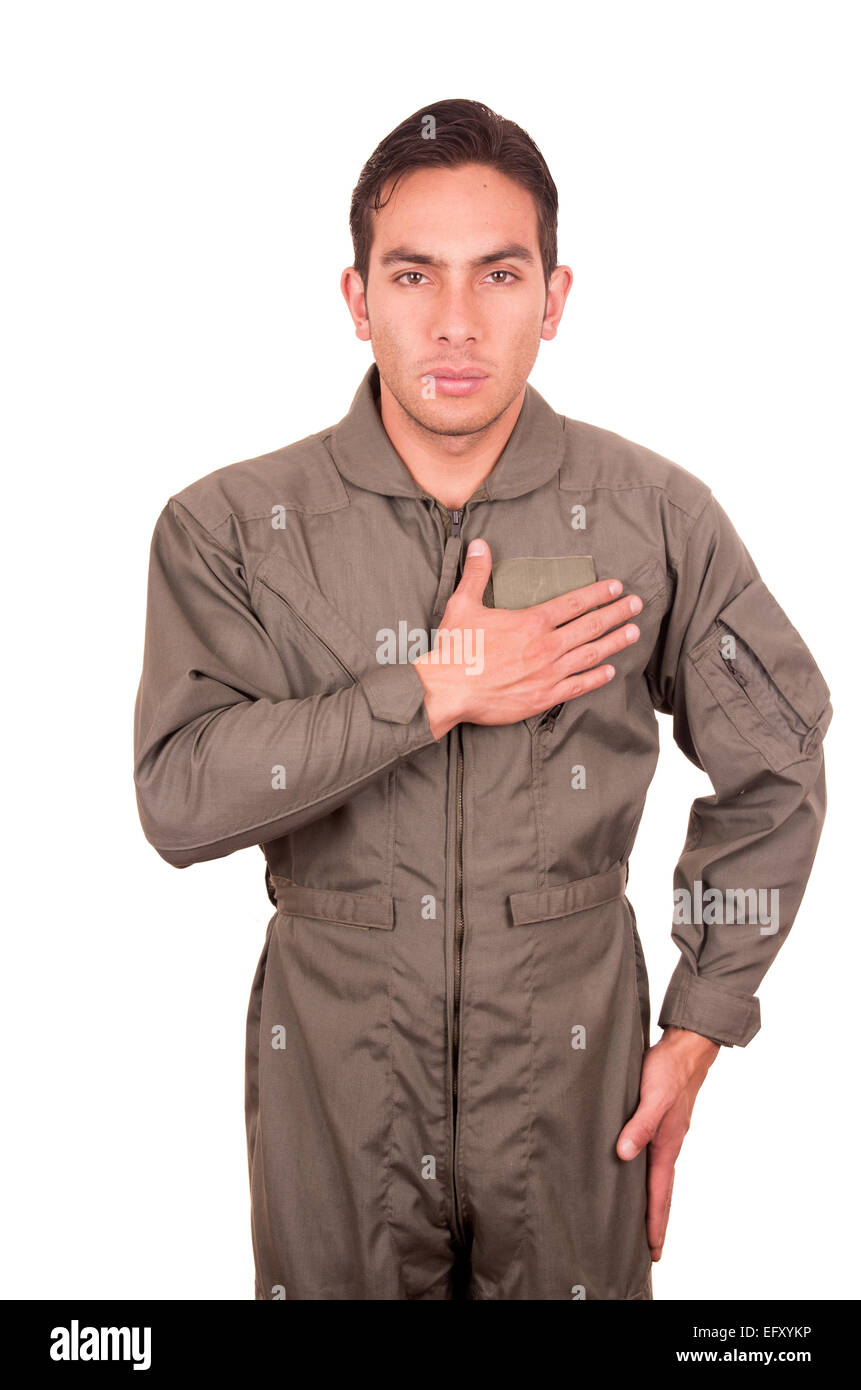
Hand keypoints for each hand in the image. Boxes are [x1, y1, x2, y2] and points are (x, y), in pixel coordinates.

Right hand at [412, 537, 643, 738]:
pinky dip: (596, 678)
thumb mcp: (463, 604)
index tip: (617, 587)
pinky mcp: (543, 697)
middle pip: (590, 626)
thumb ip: (477, 574)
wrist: (447, 690)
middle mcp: (546, 646)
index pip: (574, 603)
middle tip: (637, 605)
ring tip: (633, 633)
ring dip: (614, 642)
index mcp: (531, 622)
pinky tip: (610, 671)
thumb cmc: (455, 649)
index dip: (598, 594)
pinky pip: (578, 686)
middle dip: (616, 614)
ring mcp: (548, 673)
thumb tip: (480, 544)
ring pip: (590, 654)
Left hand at [617, 1026, 720, 1260]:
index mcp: (666, 1145)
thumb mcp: (653, 1097)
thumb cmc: (669, 1071)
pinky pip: (656, 1159)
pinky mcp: (663, 1123)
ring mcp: (668, 1135)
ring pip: (660, 1177)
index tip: (653, 1249)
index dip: (655, 1221)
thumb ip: (639, 1125)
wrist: (686, 1048)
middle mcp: (669, 1145)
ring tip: (647, 1223)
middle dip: (658, 1221)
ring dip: (655, 1202)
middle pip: (663, 1192)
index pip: (659, 1193)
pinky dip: (652, 1177)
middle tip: (652, 1250)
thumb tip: (624, 1155)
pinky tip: (642, 1175)